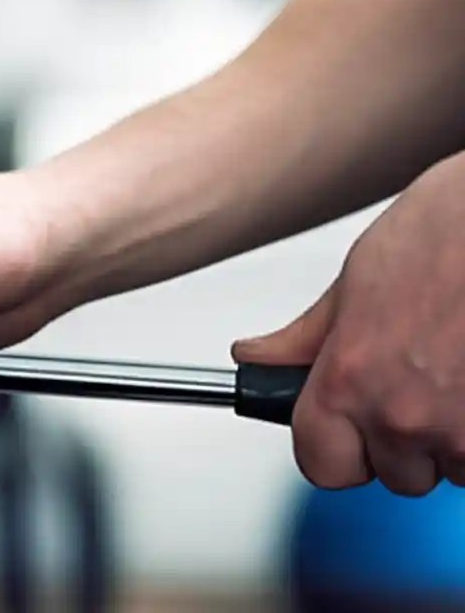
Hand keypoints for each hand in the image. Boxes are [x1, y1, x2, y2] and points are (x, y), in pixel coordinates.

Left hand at [233, 152, 464, 495]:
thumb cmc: (449, 231)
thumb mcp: (357, 279)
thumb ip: (307, 338)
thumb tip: (258, 356)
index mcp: (348, 381)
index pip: (320, 464)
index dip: (332, 447)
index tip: (341, 429)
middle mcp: (404, 417)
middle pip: (392, 473)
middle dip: (400, 439)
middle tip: (412, 382)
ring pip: (449, 467)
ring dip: (452, 435)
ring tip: (455, 369)